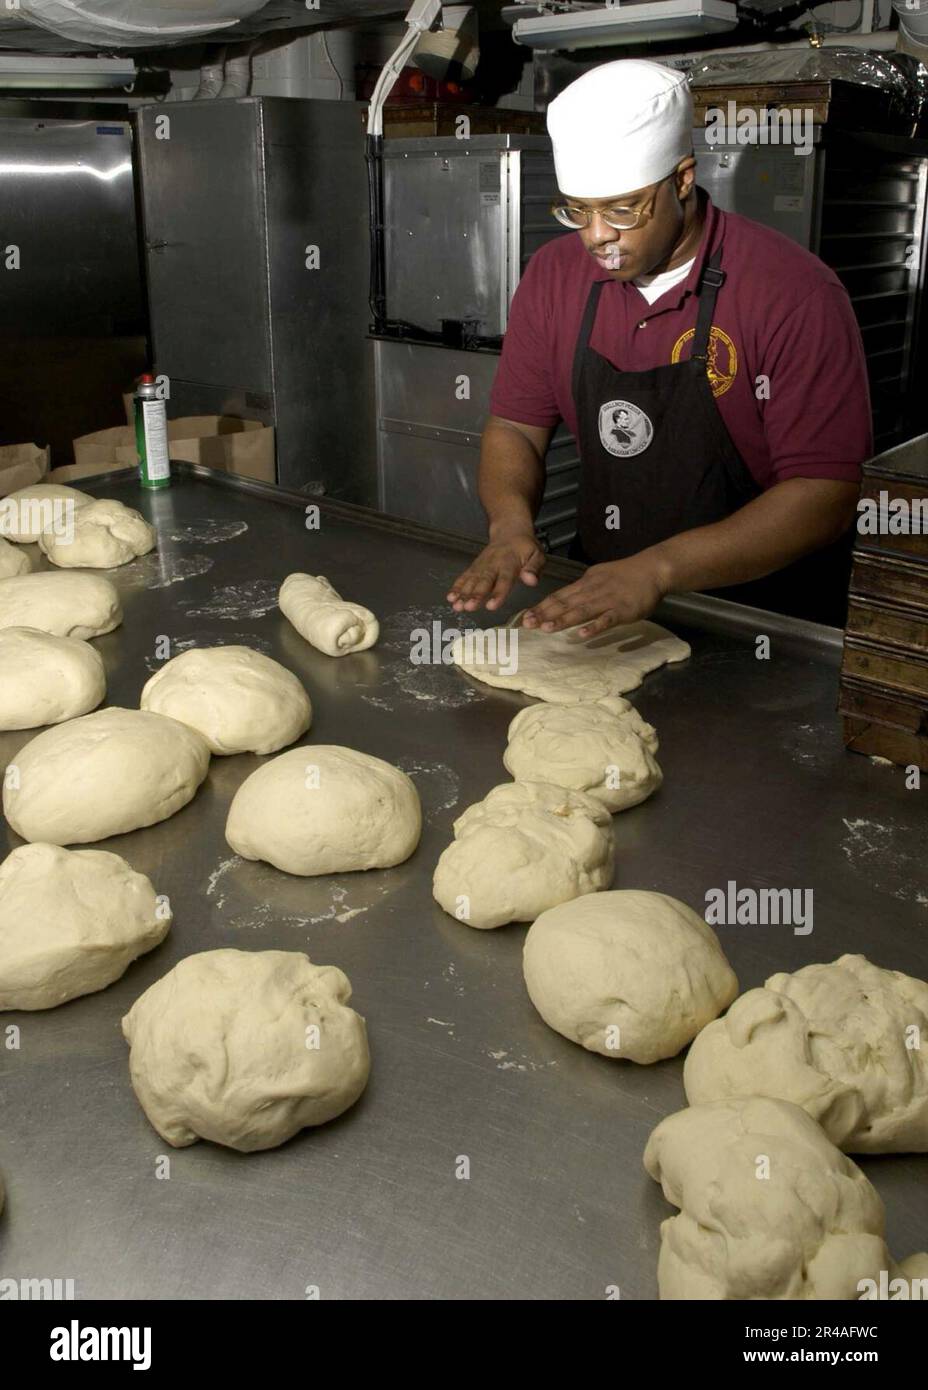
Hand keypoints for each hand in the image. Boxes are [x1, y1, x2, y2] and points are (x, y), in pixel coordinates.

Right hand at [447, 526, 545, 612]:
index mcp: (510, 563)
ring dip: (463, 593)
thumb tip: (531, 581)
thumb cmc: (526, 547)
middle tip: (468, 607)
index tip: (491, 606)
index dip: (498, 593)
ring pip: (472, 580)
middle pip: (484, 581)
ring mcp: (482, 565)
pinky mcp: (475, 566)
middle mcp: (493, 564)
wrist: (510, 530)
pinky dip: (457, 586)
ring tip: (457, 606)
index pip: (504, 580)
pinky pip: (465, 576)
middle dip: (475, 595)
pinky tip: (451, 597)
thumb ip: (534, 568)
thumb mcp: (537, 554)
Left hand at [521, 553, 668, 635]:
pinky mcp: (622, 610)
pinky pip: (607, 619)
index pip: (559, 596)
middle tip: (526, 624)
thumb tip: (566, 598)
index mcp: (585, 584)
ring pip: (581, 611)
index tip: (525, 616)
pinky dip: (594, 626)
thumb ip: (582, 588)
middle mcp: (592, 591)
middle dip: (544, 614)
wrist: (653, 569)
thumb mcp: (599, 576)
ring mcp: (607, 601)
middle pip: (565, 604)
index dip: (541, 606)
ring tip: (546, 628)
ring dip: (563, 620)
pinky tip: (582, 634)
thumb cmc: (627, 574)